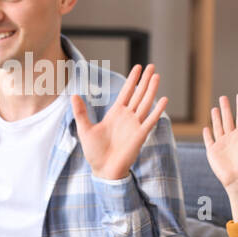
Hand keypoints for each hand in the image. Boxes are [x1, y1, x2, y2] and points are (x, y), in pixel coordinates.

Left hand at [71, 63, 167, 180]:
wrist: (103, 171)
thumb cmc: (94, 152)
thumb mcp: (84, 129)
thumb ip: (81, 112)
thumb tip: (73, 95)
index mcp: (115, 114)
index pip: (126, 92)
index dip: (132, 80)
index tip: (138, 67)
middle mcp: (127, 117)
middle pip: (138, 94)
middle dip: (145, 80)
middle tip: (152, 66)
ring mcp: (135, 125)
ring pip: (146, 103)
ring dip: (151, 90)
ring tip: (157, 76)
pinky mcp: (140, 135)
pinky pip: (151, 120)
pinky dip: (157, 110)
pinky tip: (164, 99)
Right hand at [202, 93, 237, 188]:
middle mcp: (231, 138)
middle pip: (228, 120)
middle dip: (225, 108)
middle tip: (223, 97)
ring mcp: (221, 144)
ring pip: (218, 127)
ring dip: (216, 118)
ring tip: (215, 108)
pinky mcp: (212, 151)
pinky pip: (209, 140)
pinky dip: (207, 134)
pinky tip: (206, 128)